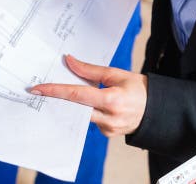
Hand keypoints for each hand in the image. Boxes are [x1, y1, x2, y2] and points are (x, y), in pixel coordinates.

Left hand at [29, 55, 147, 137]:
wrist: (158, 110)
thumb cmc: (139, 88)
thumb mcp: (116, 73)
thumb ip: (90, 70)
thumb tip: (68, 60)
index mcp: (112, 100)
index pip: (76, 95)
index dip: (55, 91)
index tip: (37, 89)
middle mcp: (109, 118)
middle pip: (74, 107)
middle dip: (58, 98)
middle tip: (40, 90)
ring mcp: (108, 129)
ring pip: (81, 115)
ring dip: (71, 104)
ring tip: (62, 93)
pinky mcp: (107, 134)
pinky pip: (89, 120)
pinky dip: (84, 110)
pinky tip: (83, 102)